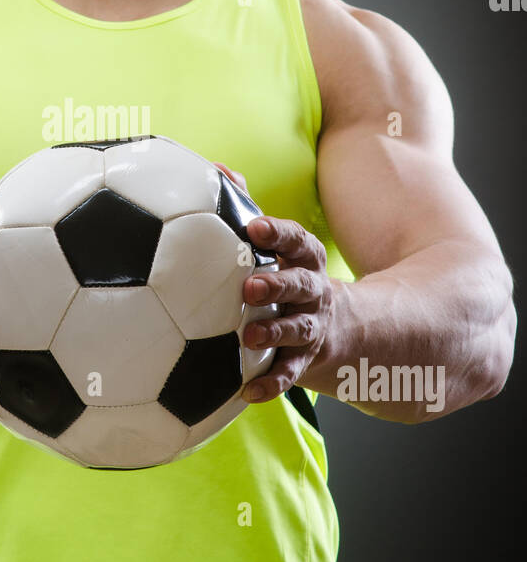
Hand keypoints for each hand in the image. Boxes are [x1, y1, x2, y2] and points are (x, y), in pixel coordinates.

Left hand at [214, 163, 335, 403]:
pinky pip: (290, 373)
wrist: (345, 329)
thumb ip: (248, 208)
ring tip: (251, 336)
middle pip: (301, 284)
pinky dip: (272, 383)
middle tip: (249, 286)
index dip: (278, 233)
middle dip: (278, 284)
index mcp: (304, 260)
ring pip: (299, 329)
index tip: (254, 226)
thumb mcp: (279, 245)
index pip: (297, 240)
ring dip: (276, 331)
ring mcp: (313, 327)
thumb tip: (216, 169)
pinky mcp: (306, 361)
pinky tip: (247, 392)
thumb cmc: (291, 276)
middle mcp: (313, 292)